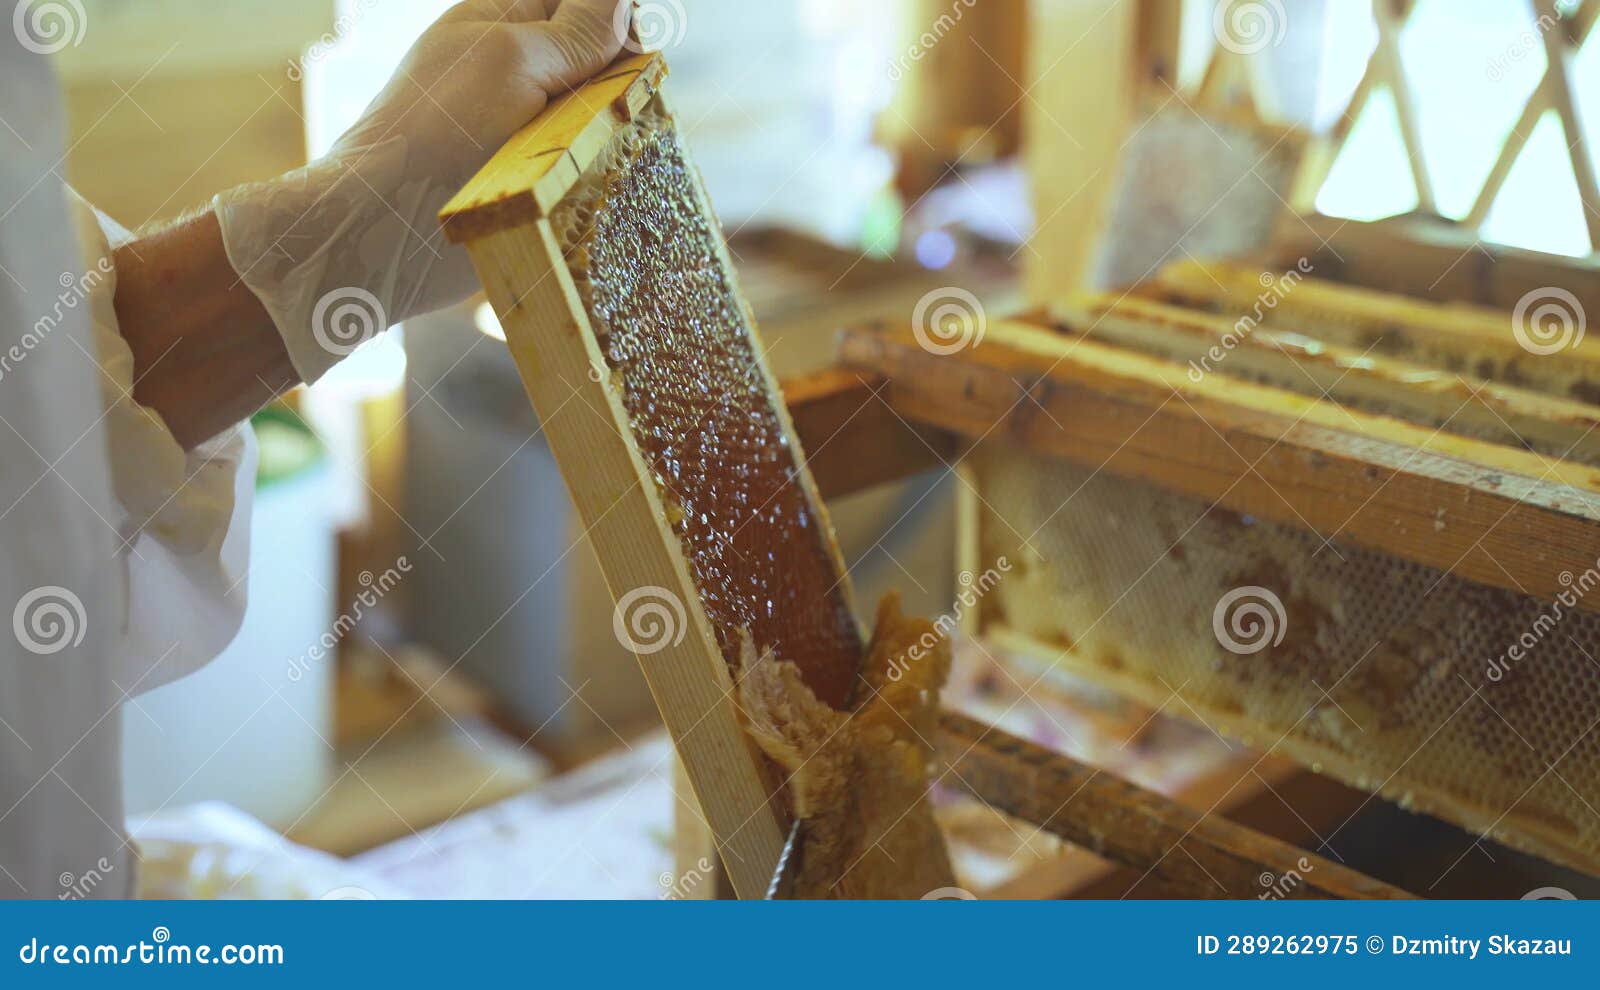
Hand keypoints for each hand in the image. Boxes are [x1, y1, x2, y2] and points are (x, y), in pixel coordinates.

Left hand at [214, 0, 627, 383]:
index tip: (631, 52)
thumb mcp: (510, 59)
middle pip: (595, 63)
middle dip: (618, 82)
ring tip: (606, 155)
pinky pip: (585, 175)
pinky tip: (603, 186)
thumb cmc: (437, 130)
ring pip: (597, 122)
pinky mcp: (532, 189)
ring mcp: (524, 136)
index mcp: (500, 27)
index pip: (577, 5)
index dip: (612, 22)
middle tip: (615, 109)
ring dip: (614, 136)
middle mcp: (514, 77)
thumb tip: (623, 2)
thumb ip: (572, 31)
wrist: (390, 230)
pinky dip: (602, 179)